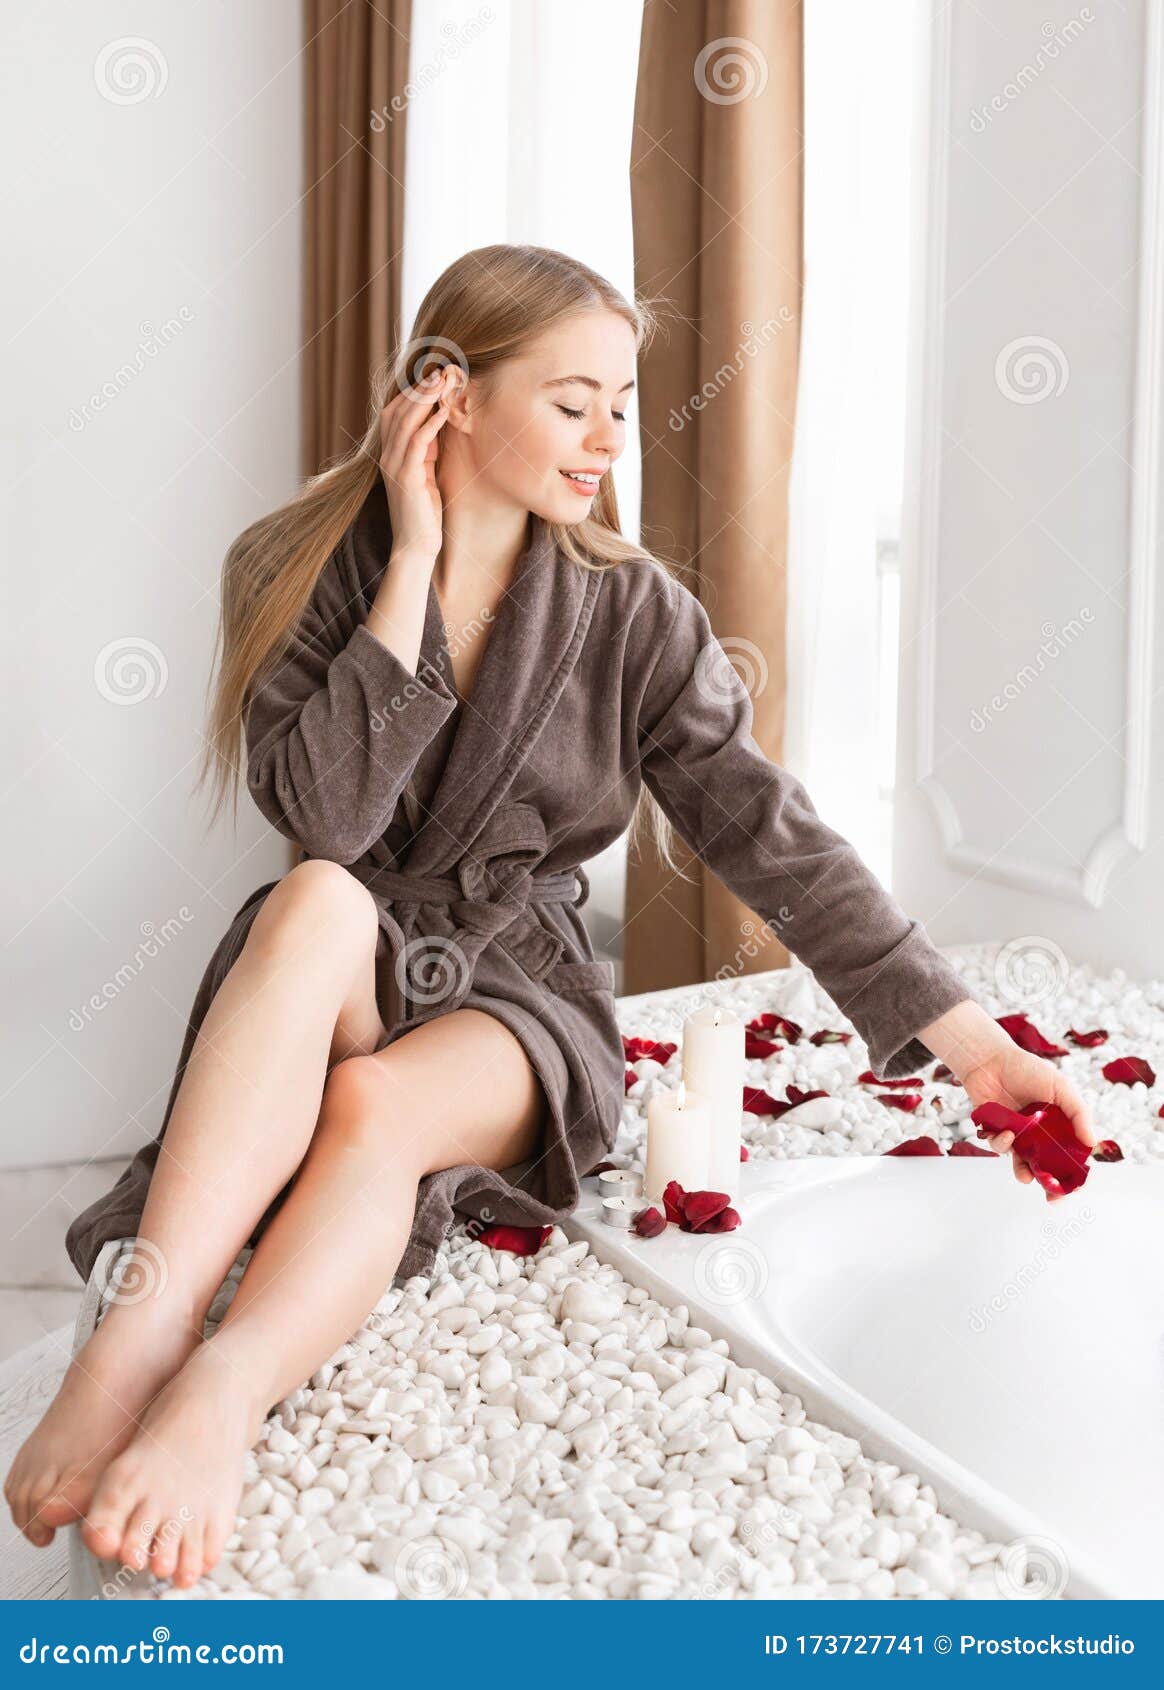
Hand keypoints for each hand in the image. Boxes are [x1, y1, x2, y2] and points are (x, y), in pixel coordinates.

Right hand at [378, 368, 452, 562]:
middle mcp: (387, 456)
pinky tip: (443, 410)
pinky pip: (418, 443)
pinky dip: (430, 424)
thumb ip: (426, 450)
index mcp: (390, 454)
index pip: (394, 413)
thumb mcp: (425, 473)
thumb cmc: (424, 513)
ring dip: (426, 399)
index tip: (432, 375)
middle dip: (419, 389)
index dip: (411, 393)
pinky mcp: (407, 478)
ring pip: (406, 422)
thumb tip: (436, 424)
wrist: (415, 546)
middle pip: (398, 411)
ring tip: (443, 380)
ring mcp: (394, 466)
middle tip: (440, 369)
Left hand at [960, 1040, 1093, 1197]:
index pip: (1069, 1153)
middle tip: (1051, 1198)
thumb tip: (1093, 1143)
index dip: (1072, 1171)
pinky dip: (1003, 1146)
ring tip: (1025, 1175)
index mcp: (1058, 1123)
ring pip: (1021, 1162)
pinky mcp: (995, 1131)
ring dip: (1023, 1172)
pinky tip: (1007, 1135)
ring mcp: (1016, 1133)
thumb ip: (1079, 1114)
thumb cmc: (1027, 1069)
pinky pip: (999, 1147)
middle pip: (1046, 1165)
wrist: (990, 1059)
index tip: (1074, 1186)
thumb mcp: (1061, 1088)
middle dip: (1049, 1185)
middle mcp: (1038, 1132)